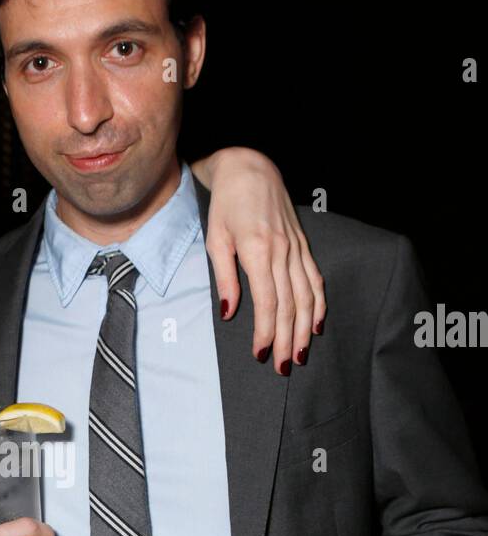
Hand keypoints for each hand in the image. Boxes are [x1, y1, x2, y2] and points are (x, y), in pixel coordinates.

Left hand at [194, 147, 325, 373]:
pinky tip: (316, 324)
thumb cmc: (226, 204)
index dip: (265, 332)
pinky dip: (318, 303)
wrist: (250, 168)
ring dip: (304, 329)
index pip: (266, 303)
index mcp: (258, 252)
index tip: (260, 354)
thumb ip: (224, 278)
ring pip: (306, 296)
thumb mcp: (215, 240)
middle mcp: (282, 252)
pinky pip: (315, 278)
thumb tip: (229, 312)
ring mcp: (296, 248)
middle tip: (282, 368)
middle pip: (289, 306)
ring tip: (300, 354)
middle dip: (286, 340)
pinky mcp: (302, 244)